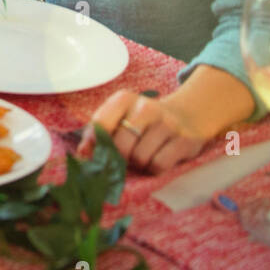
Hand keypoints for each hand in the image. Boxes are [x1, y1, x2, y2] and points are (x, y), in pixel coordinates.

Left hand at [81, 90, 208, 173]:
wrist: (186, 117)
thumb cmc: (143, 122)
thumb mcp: (118, 119)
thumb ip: (97, 134)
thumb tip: (82, 155)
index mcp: (123, 99)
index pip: (100, 124)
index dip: (96, 144)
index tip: (99, 152)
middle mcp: (146, 107)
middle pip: (120, 145)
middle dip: (120, 157)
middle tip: (126, 157)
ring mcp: (168, 123)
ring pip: (140, 157)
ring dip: (138, 164)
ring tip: (143, 156)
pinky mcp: (185, 140)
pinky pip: (159, 165)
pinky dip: (154, 169)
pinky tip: (156, 160)